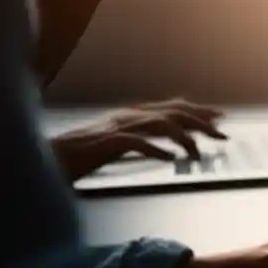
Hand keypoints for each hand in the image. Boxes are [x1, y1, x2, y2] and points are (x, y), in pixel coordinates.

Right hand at [50, 99, 225, 180]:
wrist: (45, 158)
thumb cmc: (77, 155)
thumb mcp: (114, 144)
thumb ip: (139, 139)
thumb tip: (167, 146)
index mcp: (129, 115)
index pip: (171, 107)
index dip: (198, 112)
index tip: (219, 118)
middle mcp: (126, 116)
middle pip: (173, 112)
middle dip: (202, 122)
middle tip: (222, 134)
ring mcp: (115, 127)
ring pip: (161, 123)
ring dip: (184, 137)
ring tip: (198, 152)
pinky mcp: (105, 143)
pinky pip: (136, 142)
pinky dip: (156, 150)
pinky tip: (170, 160)